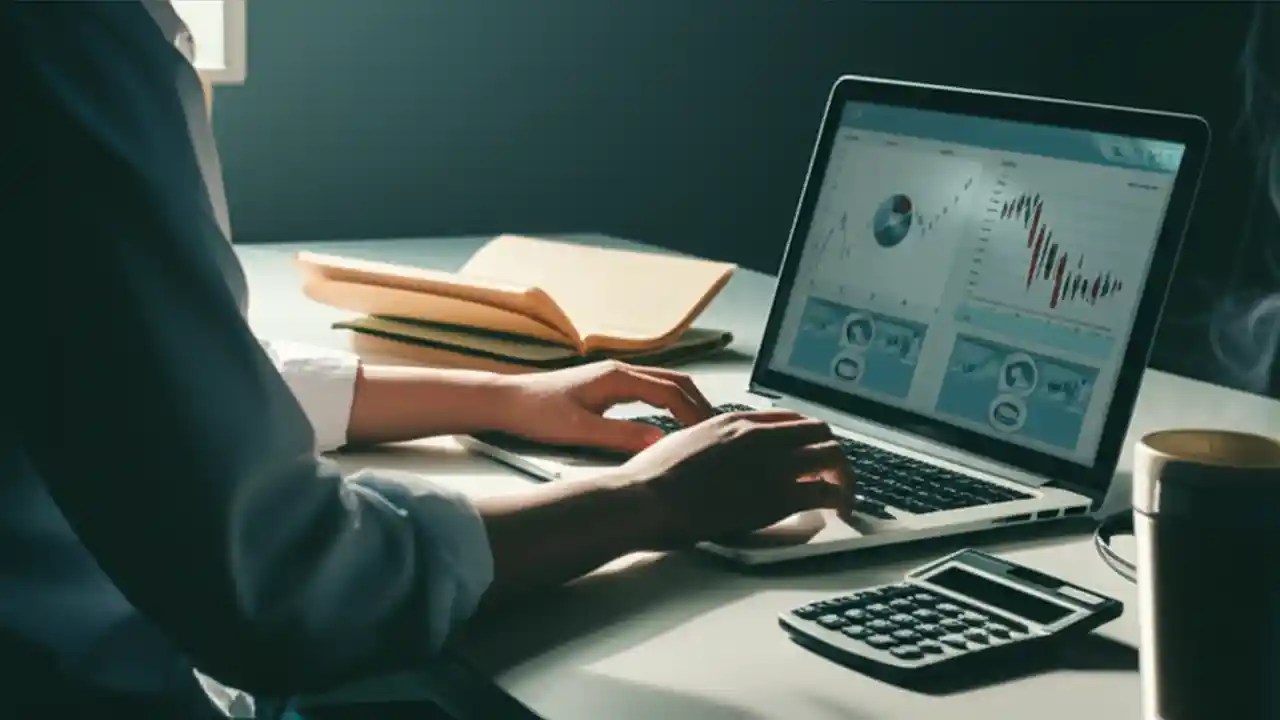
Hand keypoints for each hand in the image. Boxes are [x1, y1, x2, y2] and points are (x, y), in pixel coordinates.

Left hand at [495, 361, 715, 453]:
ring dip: (686, 401)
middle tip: (717, 429)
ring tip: (702, 426)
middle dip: (699, 403)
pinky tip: (671, 420)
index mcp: (617, 378)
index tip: (710, 433)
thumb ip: (621, 435)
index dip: (693, 413)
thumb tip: (660, 442)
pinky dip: (669, 402)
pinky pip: (649, 389)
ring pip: (663, 383)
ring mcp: (614, 376)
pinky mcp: (607, 385)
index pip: (670, 392)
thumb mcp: (579, 430)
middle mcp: (619, 371)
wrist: (507, 401)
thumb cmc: (537, 414)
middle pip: (674, 381)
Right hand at [617, 410, 854, 547]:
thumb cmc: (651, 478)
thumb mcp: (684, 442)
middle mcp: (759, 436)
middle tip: (832, 475)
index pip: (790, 418)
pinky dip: (839, 500)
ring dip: (843, 476)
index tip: (809, 454)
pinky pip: (825, 491)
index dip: (807, 437)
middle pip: (819, 431)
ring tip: (842, 496)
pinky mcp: (775, 496)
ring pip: (832, 456)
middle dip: (831, 453)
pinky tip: (837, 513)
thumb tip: (717, 452)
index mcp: (735, 421)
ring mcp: (770, 464)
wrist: (645, 499)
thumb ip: (711, 442)